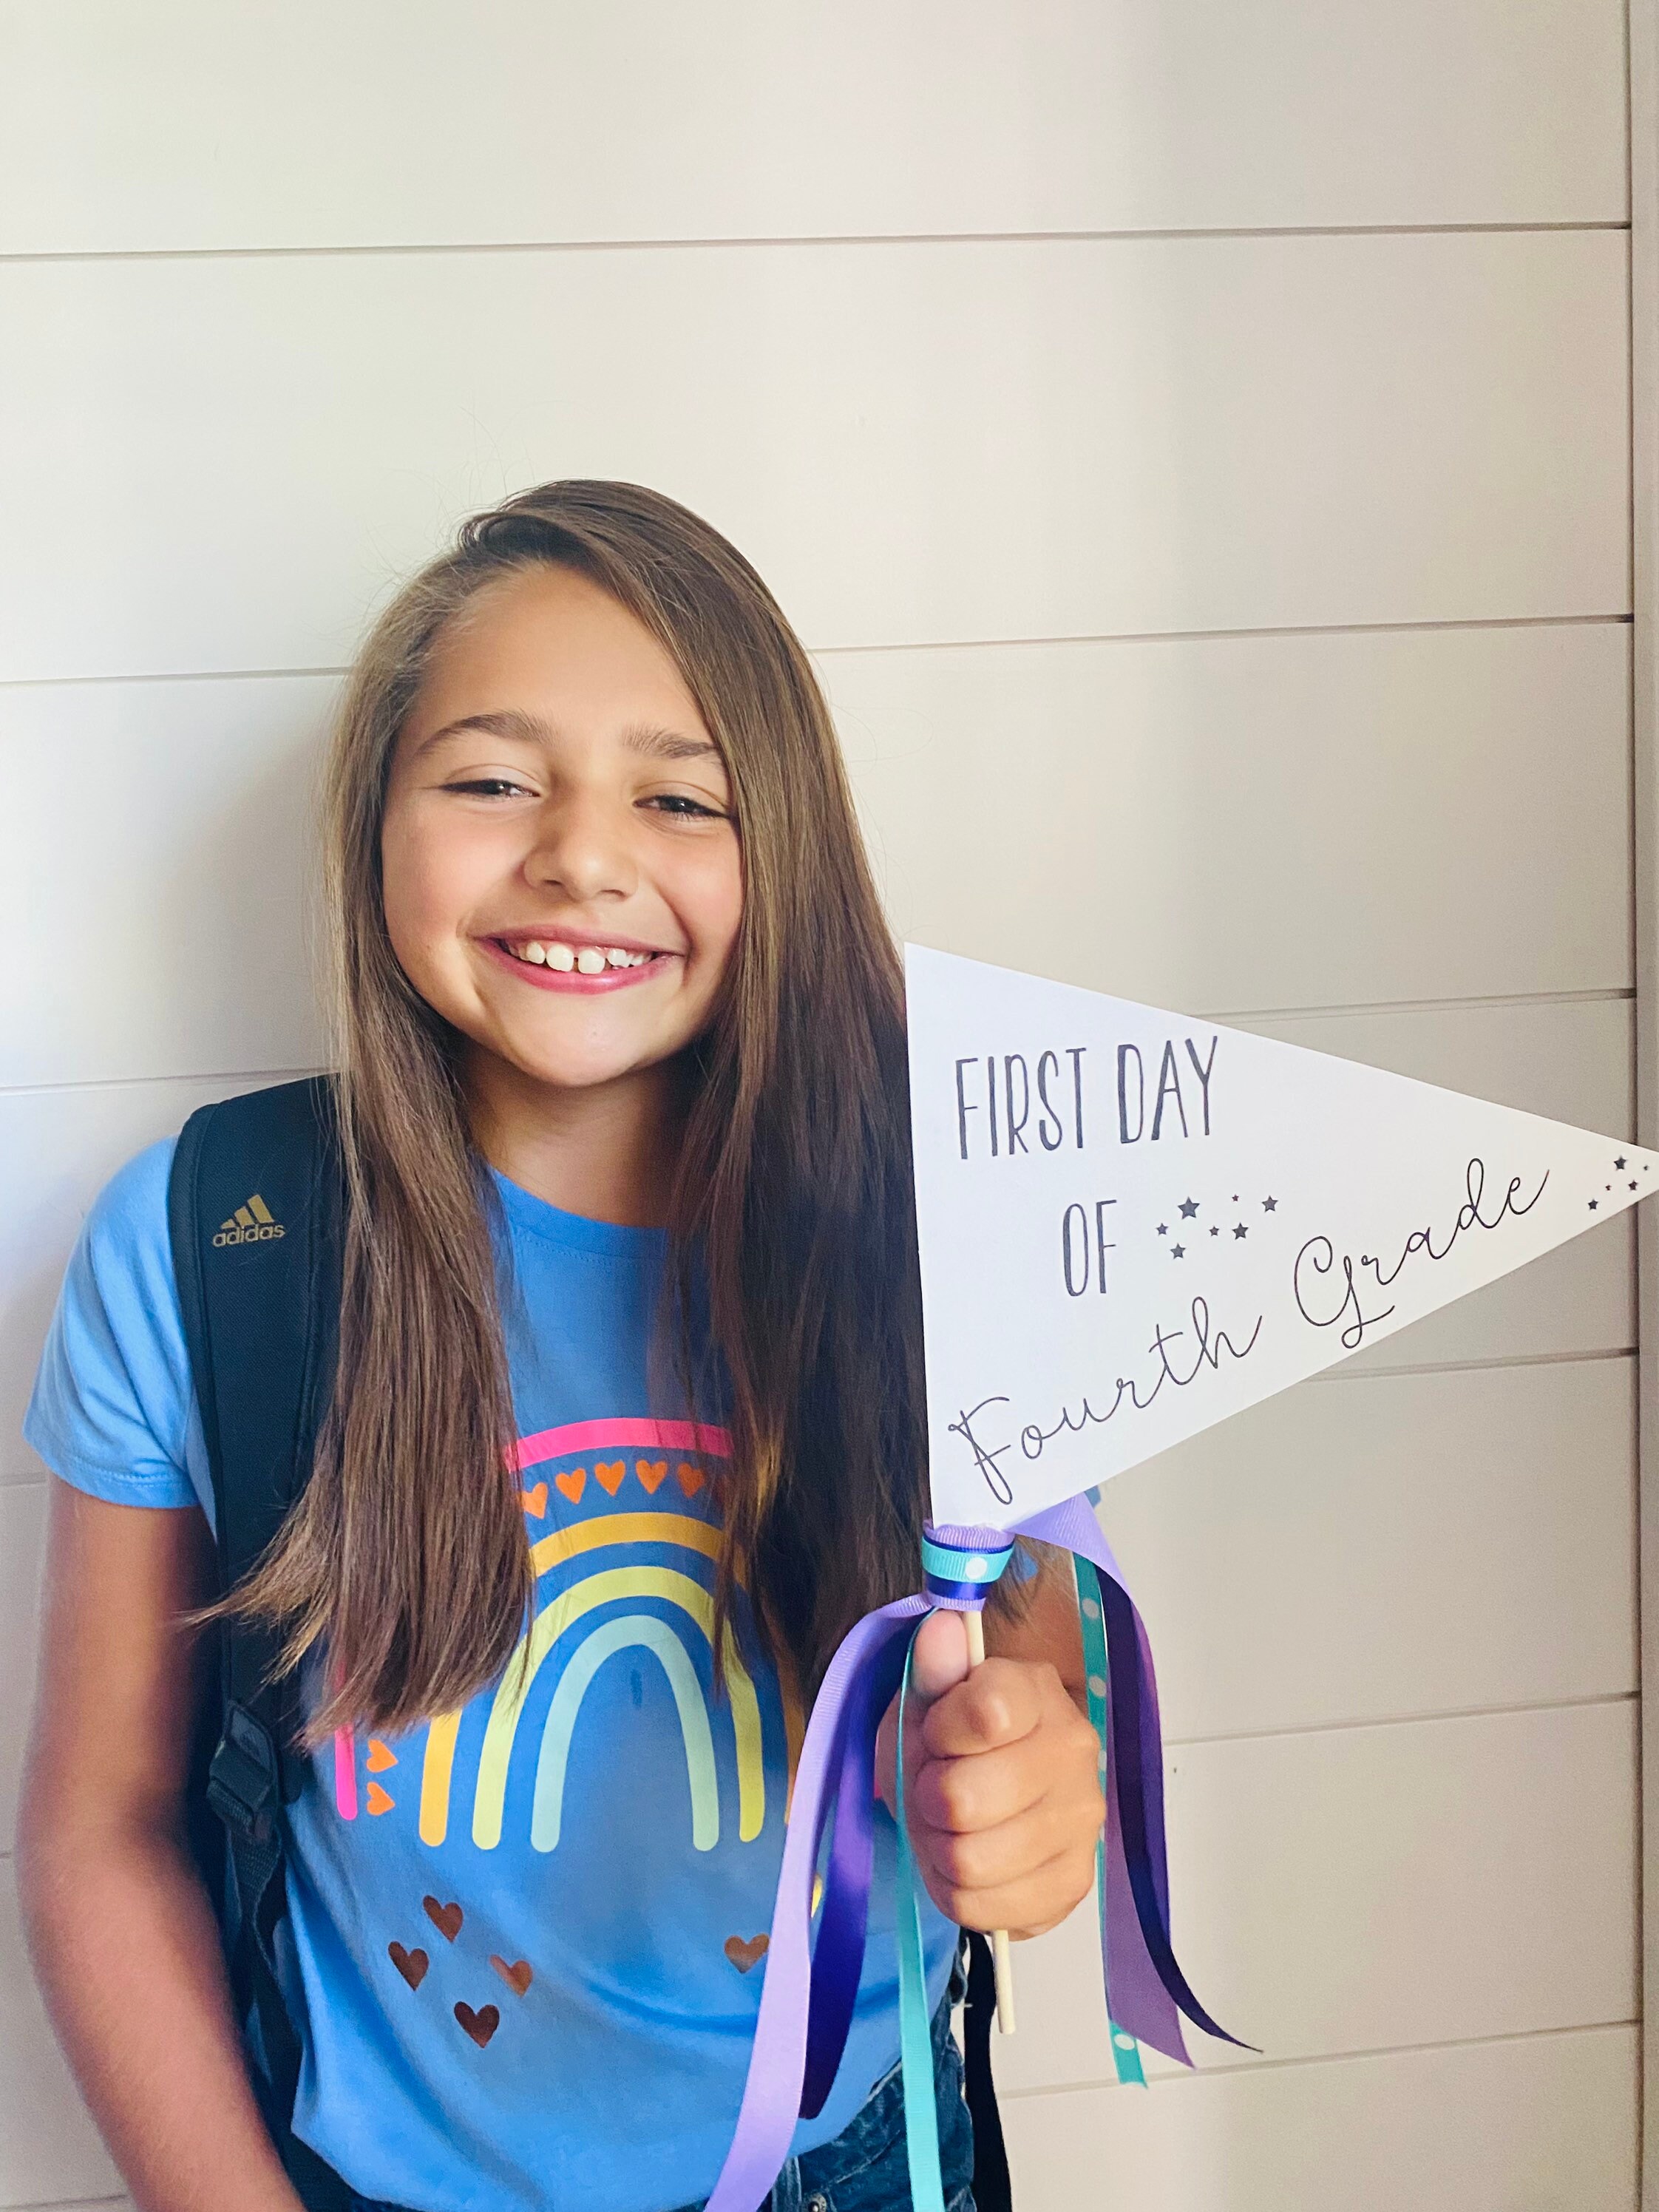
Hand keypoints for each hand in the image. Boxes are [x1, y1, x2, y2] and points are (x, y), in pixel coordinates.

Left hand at [876, 1608, 1103, 1938]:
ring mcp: (1082, 1823)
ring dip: (938, 1849)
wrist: (978, 1795)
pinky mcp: (1072, 1884)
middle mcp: (1075, 1752)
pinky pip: (983, 1908)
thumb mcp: (927, 1698)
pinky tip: (967, 1865)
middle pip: (963, 1800)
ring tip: (946, 1828)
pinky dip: (957, 1892)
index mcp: (1036, 1691)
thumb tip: (941, 1629)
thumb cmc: (949, 1742)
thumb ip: (933, 1668)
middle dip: (927, 1800)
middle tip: (932, 1790)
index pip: (986, 1713)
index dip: (938, 1732)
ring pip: (968, 1860)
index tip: (936, 1734)